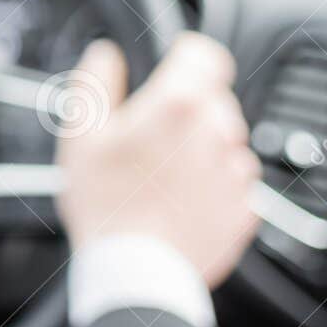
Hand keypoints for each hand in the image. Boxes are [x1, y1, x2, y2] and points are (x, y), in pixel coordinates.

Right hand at [56, 32, 260, 287]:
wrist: (135, 272)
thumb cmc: (106, 204)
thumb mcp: (80, 136)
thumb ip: (95, 83)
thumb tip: (105, 56)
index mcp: (178, 105)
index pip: (206, 54)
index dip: (186, 56)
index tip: (171, 68)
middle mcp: (217, 132)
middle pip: (213, 99)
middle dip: (185, 110)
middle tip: (149, 137)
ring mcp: (236, 171)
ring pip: (223, 140)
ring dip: (200, 147)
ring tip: (161, 175)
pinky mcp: (246, 206)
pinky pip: (231, 181)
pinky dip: (210, 184)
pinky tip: (177, 199)